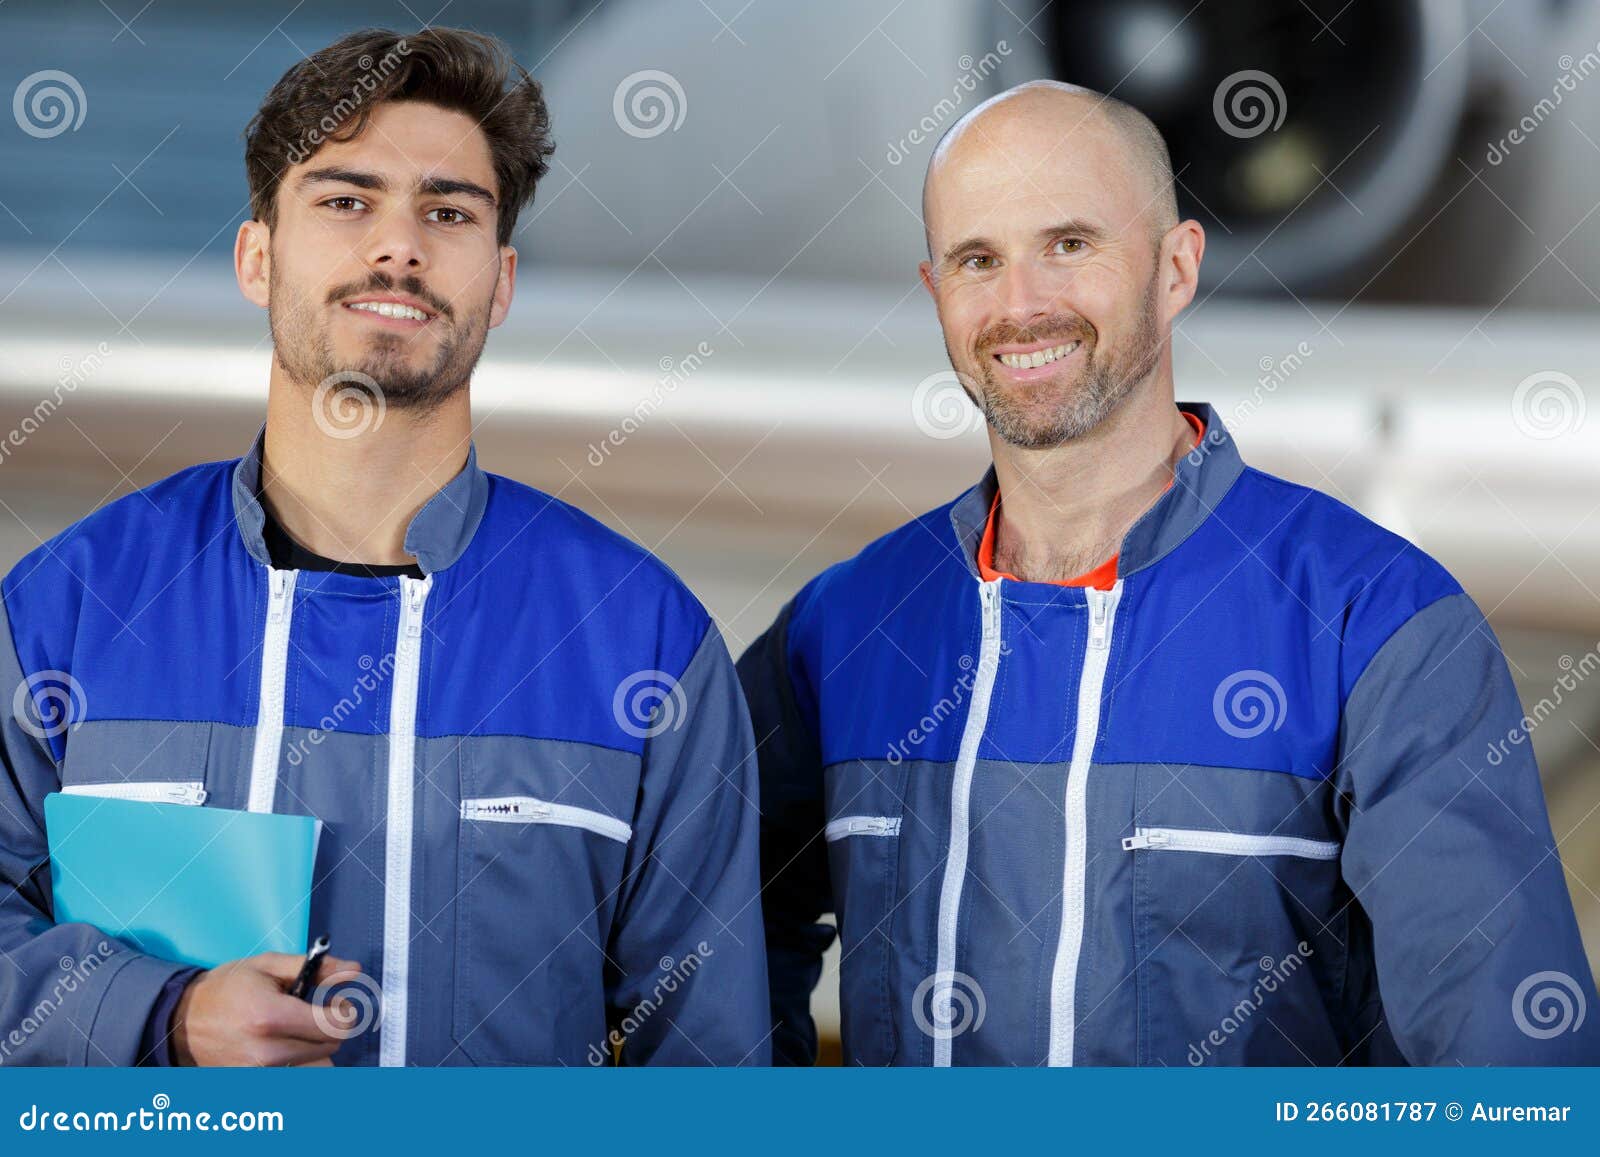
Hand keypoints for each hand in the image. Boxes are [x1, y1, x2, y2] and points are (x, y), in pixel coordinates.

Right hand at [171, 951, 363, 1065]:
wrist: (184, 1020)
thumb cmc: (228, 987)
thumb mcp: (269, 965)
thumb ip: (316, 968)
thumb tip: (353, 970)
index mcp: (271, 1016)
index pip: (335, 1027)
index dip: (344, 1011)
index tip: (335, 1001)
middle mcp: (266, 1051)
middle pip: (330, 1046)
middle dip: (330, 1026)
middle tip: (313, 1010)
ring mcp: (259, 1073)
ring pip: (318, 1064)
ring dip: (315, 1045)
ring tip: (294, 1028)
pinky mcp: (254, 1084)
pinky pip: (297, 1074)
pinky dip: (298, 1060)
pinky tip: (282, 1043)